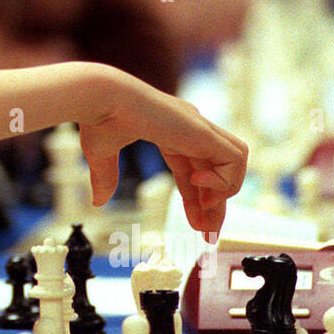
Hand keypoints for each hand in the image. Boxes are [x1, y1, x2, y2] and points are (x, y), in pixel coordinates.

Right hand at [77, 67, 246, 237]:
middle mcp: (188, 128)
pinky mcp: (203, 131)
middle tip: (209, 235)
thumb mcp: (101, 155)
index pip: (194, 169)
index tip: (197, 226)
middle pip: (217, 171)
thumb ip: (105, 178)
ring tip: (203, 207)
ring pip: (236, 160)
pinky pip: (235, 158)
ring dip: (224, 189)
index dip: (197, 200)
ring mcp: (198, 127)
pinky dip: (225, 179)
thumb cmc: (98, 119)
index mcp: (167, 131)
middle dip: (215, 206)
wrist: (102, 98)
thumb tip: (97, 202)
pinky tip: (199, 185)